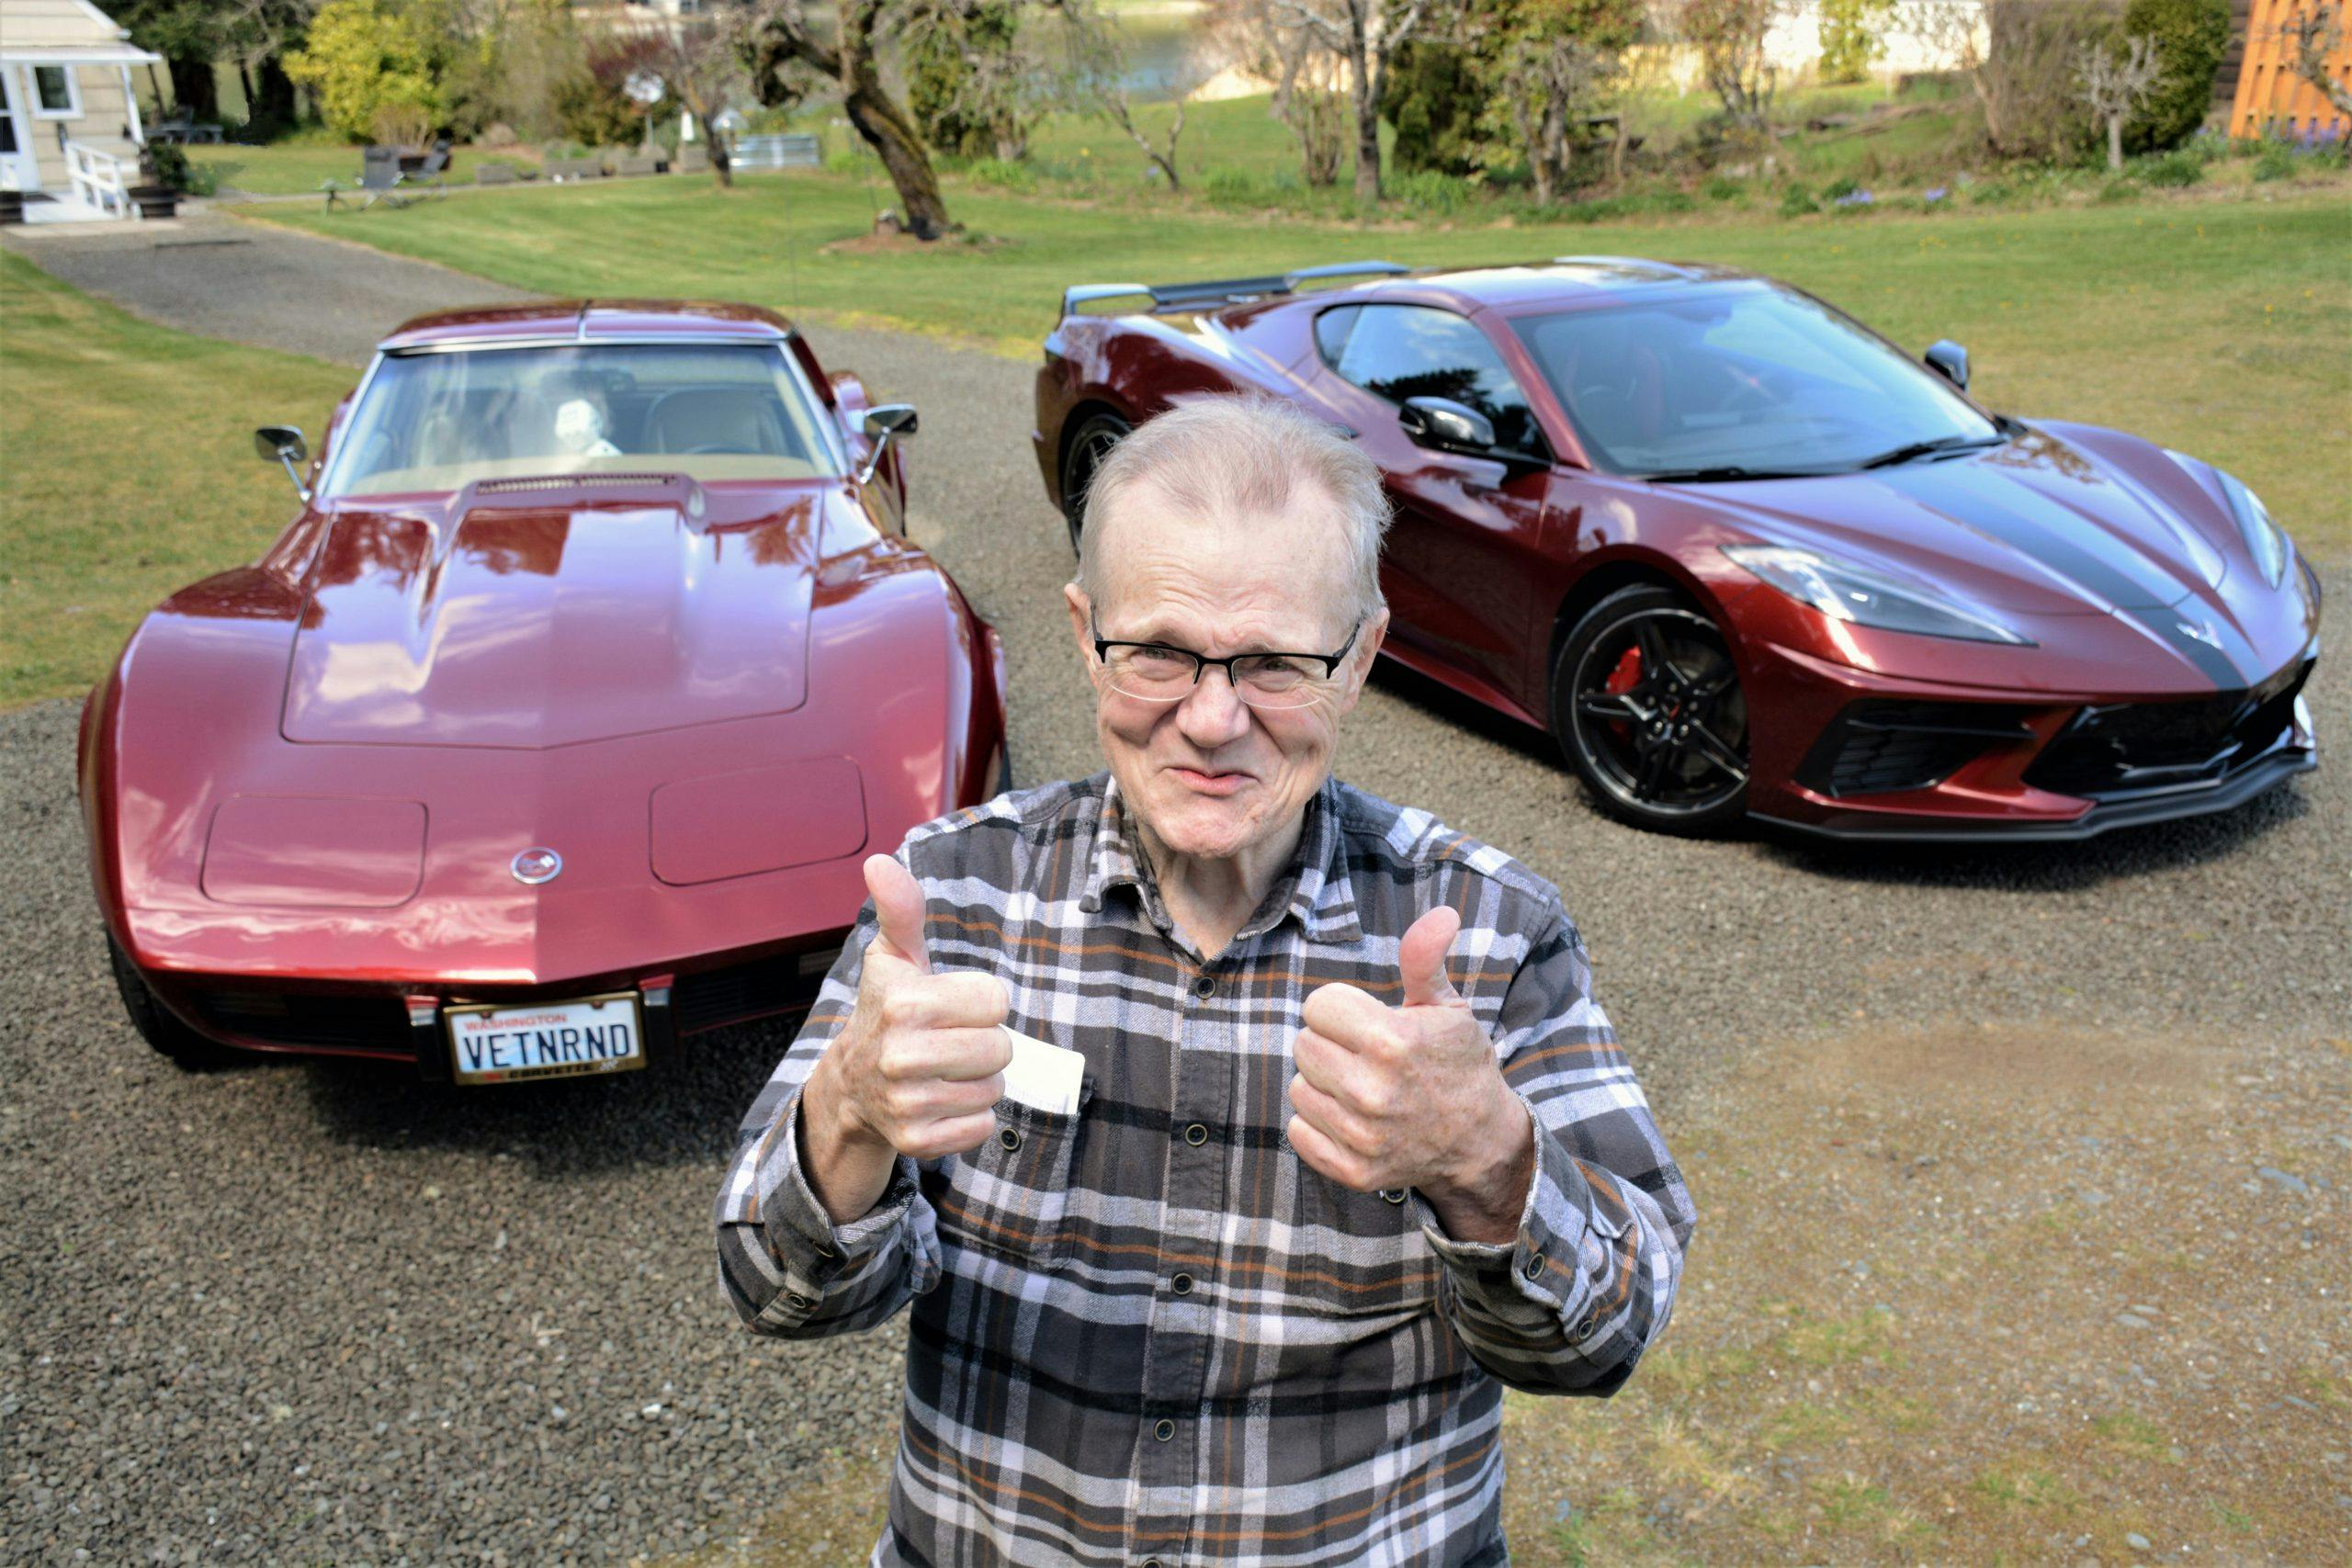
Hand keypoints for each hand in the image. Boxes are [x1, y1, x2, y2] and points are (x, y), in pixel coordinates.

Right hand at [800, 855, 1011, 1220]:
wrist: (851, 1087)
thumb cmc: (886, 1009)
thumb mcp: (894, 957)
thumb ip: (901, 909)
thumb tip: (880, 861)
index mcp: (904, 1005)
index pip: (997, 999)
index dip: (981, 1000)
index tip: (951, 1004)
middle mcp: (902, 1056)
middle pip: (1001, 1046)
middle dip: (983, 1041)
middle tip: (948, 1039)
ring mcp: (908, 1103)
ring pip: (994, 1088)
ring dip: (977, 1079)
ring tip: (942, 1069)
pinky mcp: (917, 1142)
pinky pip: (983, 1126)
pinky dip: (969, 1116)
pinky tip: (939, 1100)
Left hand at [1286, 905, 1533, 1242]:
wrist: (1480, 1140)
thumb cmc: (1457, 1062)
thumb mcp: (1446, 1006)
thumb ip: (1425, 959)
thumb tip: (1442, 914)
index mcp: (1392, 1040)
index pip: (1318, 1006)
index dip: (1341, 1009)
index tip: (1368, 1022)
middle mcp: (1373, 1090)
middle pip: (1303, 1045)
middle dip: (1331, 1044)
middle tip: (1366, 1056)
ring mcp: (1362, 1135)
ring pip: (1299, 1088)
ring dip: (1324, 1084)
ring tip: (1363, 1087)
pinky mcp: (1352, 1170)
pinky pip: (1300, 1130)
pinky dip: (1319, 1123)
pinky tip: (1353, 1119)